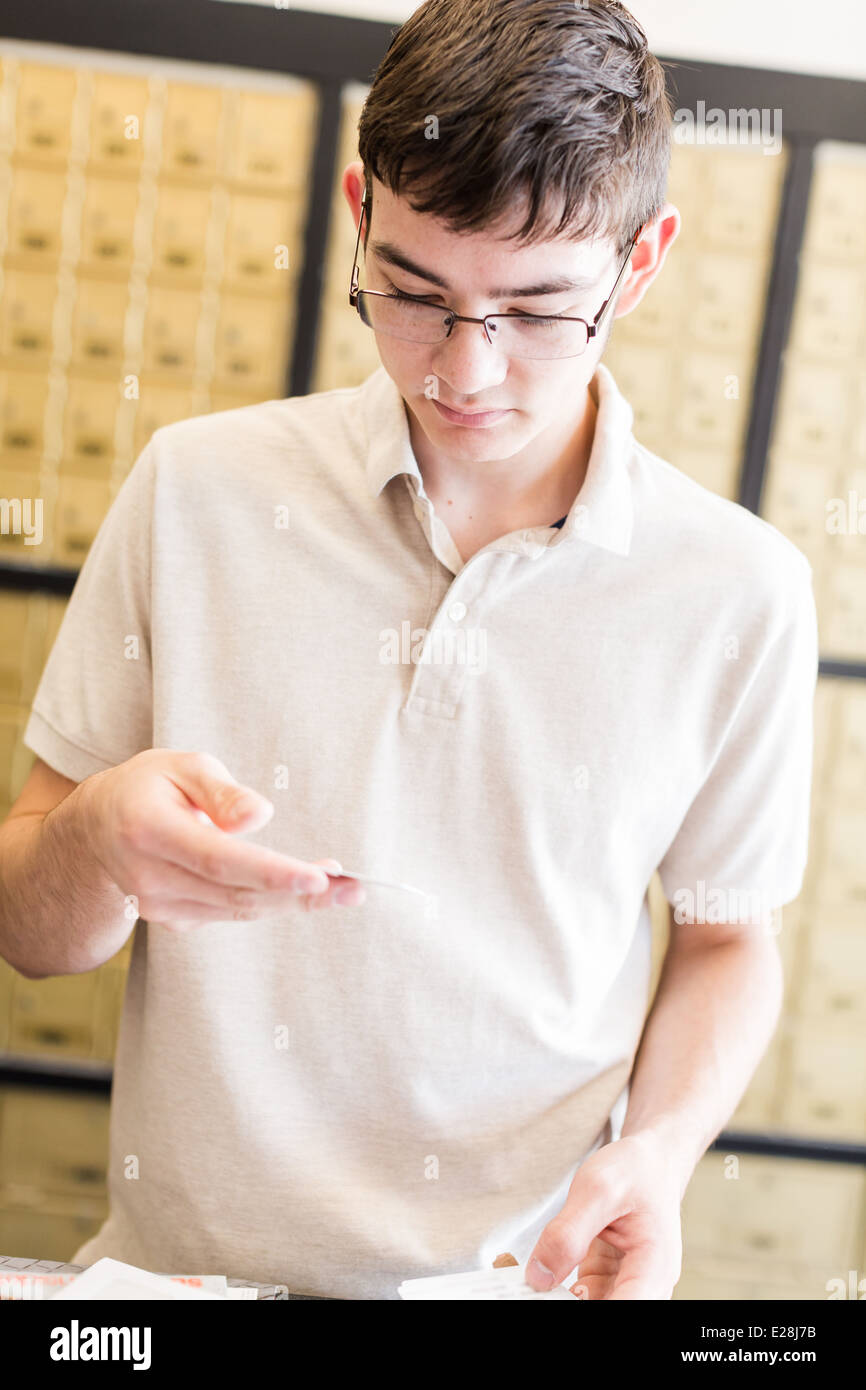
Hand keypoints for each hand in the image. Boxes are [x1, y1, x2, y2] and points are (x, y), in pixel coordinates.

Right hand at [83, 748, 365, 930]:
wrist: (94, 831)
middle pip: (237, 893)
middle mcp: (150, 877)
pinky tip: (305, 889)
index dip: (271, 873)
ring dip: (296, 902)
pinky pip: (231, 912)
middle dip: (302, 893)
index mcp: (149, 830)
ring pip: (239, 910)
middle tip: (355, 887)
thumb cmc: (148, 787)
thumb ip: (221, 791)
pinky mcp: (174, 919)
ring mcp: (159, 906)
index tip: (318, 878)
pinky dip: (272, 902)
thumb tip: (259, 817)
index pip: (218, 859)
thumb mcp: (182, 765)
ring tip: (346, 888)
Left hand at [524, 1132, 682, 1298]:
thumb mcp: (597, 1190)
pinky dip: (558, 1288)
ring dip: (558, 1296)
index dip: (587, 1308)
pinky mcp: (607, 1278)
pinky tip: (542, 1271)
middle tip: (533, 1284)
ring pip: (591, 1305)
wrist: (648, 1160)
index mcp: (653, 1269)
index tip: (551, 1294)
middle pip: (606, 1310)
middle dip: (565, 1300)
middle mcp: (643, 1284)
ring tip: (531, 1279)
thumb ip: (568, 1234)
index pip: (625, 1307)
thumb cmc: (635, 1170)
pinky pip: (582, 1295)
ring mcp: (624, 1283)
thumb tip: (539, 1277)